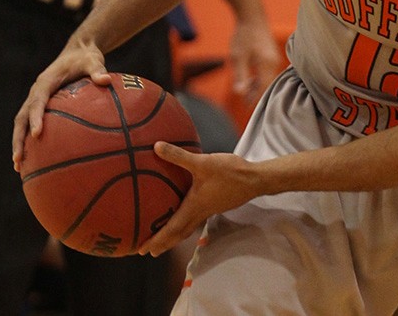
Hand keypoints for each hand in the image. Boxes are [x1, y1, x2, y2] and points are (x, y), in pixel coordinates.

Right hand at [11, 39, 109, 170]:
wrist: (77, 51)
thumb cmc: (85, 57)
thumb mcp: (93, 61)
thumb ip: (98, 70)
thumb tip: (106, 80)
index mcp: (46, 82)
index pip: (37, 102)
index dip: (36, 118)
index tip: (37, 134)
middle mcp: (36, 92)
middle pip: (21, 117)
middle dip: (18, 138)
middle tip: (18, 159)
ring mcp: (37, 99)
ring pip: (22, 123)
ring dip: (19, 142)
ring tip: (19, 166)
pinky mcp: (42, 105)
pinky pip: (32, 123)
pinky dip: (29, 139)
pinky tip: (35, 159)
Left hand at [138, 142, 259, 255]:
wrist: (254, 179)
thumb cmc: (229, 172)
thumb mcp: (202, 162)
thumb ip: (179, 156)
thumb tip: (156, 147)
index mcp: (194, 207)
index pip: (172, 229)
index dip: (157, 240)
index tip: (143, 251)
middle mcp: (200, 212)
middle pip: (178, 234)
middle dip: (163, 244)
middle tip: (146, 251)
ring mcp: (208, 210)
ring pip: (187, 229)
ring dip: (173, 236)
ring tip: (162, 239)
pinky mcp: (214, 205)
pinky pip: (194, 220)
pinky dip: (184, 224)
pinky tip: (183, 214)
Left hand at [229, 15, 282, 101]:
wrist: (251, 15)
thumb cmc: (244, 35)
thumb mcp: (238, 57)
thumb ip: (240, 76)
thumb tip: (240, 93)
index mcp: (267, 64)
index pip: (262, 87)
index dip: (254, 98)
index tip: (246, 106)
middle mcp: (274, 62)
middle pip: (266, 84)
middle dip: (256, 94)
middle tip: (246, 103)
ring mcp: (274, 58)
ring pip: (267, 78)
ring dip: (257, 86)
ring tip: (247, 92)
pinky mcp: (271, 54)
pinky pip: (267, 71)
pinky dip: (260, 78)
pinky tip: (251, 78)